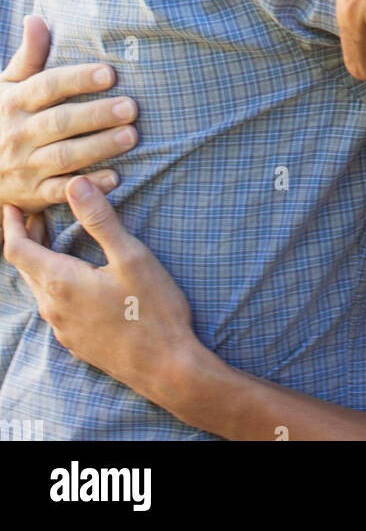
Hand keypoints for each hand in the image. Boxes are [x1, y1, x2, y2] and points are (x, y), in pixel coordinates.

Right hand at [0, 15, 136, 210]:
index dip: (78, 79)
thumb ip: (28, 57)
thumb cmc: (1, 119)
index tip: (110, 73)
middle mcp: (18, 134)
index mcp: (14, 102)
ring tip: (131, 136)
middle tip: (131, 107)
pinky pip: (60, 192)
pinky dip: (88, 186)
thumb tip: (36, 19)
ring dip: (98, 148)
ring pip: (63, 157)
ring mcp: (24, 167)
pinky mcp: (32, 195)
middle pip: (59, 122)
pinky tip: (115, 178)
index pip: (48, 86)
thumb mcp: (5, 87)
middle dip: (96, 115)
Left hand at [3, 176, 197, 402]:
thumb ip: (100, 219)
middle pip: (25, 269)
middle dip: (25, 239)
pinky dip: (52, 282)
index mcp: (61, 283)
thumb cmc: (152, 310)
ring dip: (39, 261)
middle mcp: (54, 308)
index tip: (11, 205)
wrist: (166, 368)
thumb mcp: (131, 256)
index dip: (12, 225)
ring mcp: (63, 329)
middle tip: (37, 214)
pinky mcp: (76, 342)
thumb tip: (74, 183)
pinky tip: (74, 278)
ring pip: (38, 288)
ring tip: (53, 240)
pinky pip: (53, 306)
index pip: (18, 250)